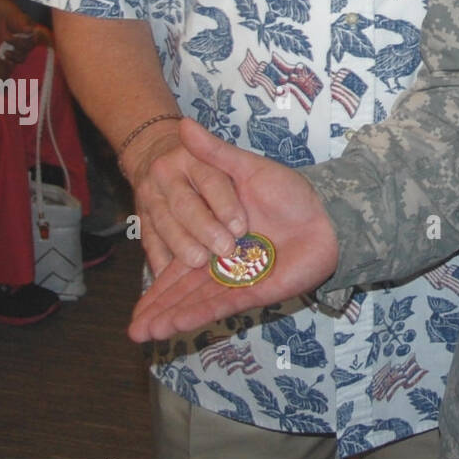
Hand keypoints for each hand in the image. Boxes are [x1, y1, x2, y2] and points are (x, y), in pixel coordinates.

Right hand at [128, 118, 338, 342]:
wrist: (328, 212)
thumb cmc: (291, 193)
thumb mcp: (246, 170)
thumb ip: (214, 155)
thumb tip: (184, 125)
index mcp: (217, 244)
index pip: (180, 268)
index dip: (157, 284)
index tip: (133, 302)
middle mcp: (226, 267)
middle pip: (185, 292)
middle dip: (158, 310)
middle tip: (131, 330)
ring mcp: (241, 280)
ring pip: (200, 301)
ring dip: (172, 317)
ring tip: (143, 333)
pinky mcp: (259, 289)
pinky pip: (225, 302)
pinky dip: (201, 312)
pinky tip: (178, 323)